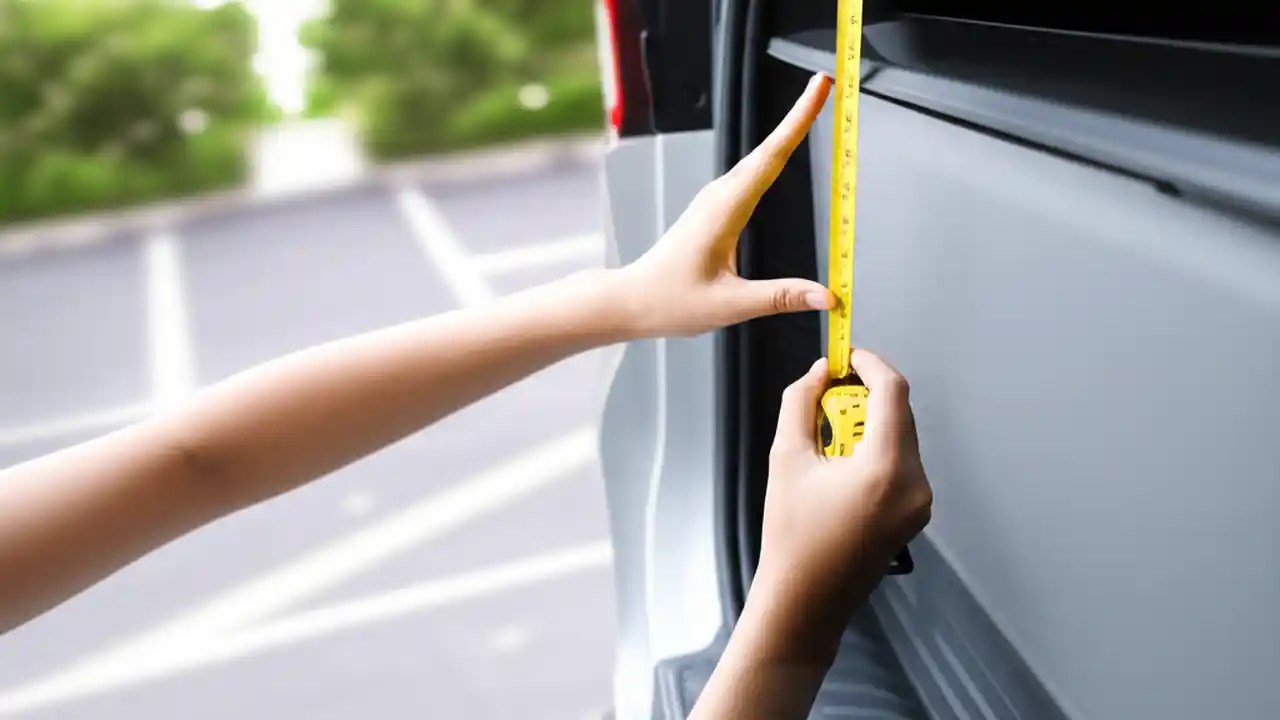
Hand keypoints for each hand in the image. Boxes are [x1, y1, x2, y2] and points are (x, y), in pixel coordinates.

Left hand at [617, 73, 834, 337]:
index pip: (772, 157)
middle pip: (769, 148)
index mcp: (724, 210)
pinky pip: (751, 174)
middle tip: (826, 86)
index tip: (818, 90)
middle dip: (799, 115)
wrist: (632, 300)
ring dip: (786, 131)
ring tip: (813, 108)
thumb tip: (826, 295)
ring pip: (759, 158)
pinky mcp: (716, 209)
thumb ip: (781, 297)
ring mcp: (716, 200)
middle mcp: (720, 196)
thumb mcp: (730, 305)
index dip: (798, 120)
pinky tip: (782, 151)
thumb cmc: (669, 300)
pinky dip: (773, 154)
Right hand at [756, 350, 931, 632]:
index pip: (893, 392)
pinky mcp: (917, 514)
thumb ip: (801, 403)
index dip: (870, 364)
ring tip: (830, 433)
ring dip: (871, 422)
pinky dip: (878, 448)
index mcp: (885, 467)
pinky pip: (903, 463)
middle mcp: (914, 482)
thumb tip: (820, 372)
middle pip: (900, 413)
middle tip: (829, 392)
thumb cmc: (791, 533)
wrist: (806, 598)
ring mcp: (921, 501)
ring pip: (903, 436)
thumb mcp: (786, 458)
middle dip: (866, 394)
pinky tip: (844, 462)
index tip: (846, 355)